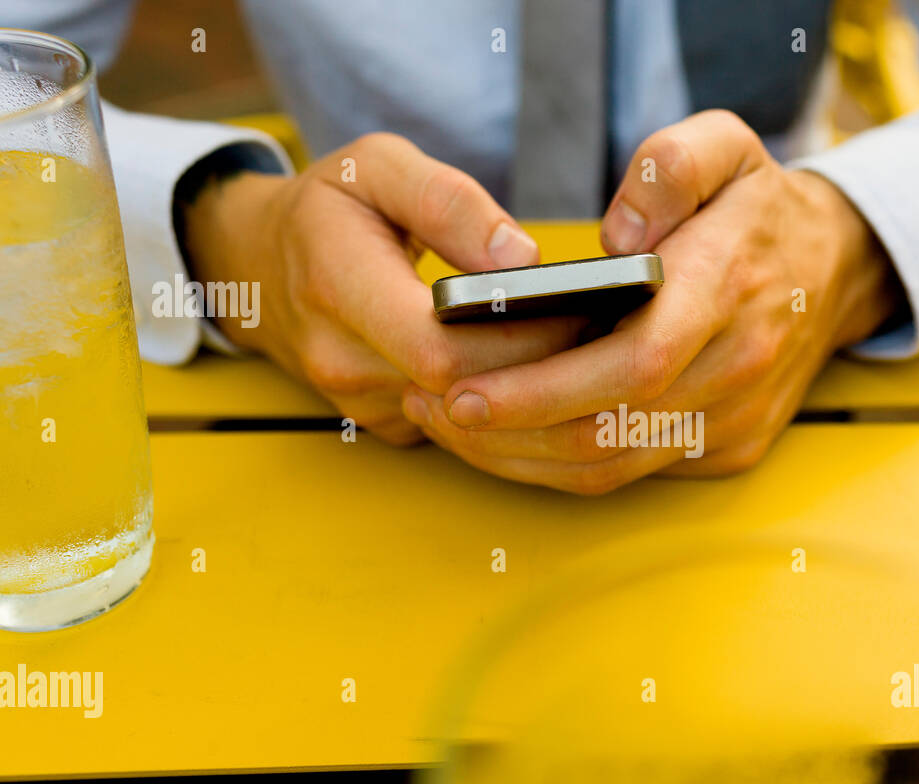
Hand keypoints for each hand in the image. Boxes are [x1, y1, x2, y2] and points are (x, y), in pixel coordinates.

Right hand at [182, 133, 585, 443]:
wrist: (260, 264)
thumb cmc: (328, 208)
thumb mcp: (377, 166)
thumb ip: (449, 202)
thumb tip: (519, 259)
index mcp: (338, 288)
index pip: (441, 350)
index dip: (519, 341)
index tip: (580, 309)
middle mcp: (344, 363)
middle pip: (466, 392)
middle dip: (543, 367)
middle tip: (604, 330)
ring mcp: (364, 404)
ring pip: (471, 420)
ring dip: (532, 389)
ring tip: (585, 344)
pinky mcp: (388, 425)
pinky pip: (461, 429)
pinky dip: (507, 401)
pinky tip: (544, 366)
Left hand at [403, 110, 899, 492]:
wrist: (837, 271)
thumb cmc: (759, 208)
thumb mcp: (727, 146)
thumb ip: (671, 165)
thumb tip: (618, 237)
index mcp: (727, 288)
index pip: (632, 361)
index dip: (542, 390)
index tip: (462, 391)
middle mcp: (737, 367)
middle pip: (607, 428)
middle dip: (508, 432)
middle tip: (432, 409)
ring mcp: (736, 420)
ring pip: (612, 466)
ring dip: (522, 459)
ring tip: (452, 426)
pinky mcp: (729, 450)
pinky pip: (632, 475)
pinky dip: (561, 466)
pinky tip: (510, 439)